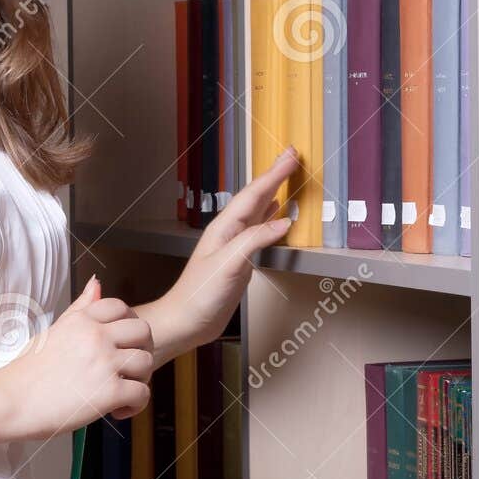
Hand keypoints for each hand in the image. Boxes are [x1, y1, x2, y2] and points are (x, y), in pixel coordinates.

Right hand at [0, 275, 153, 440]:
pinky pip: (142, 393)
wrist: (9, 401)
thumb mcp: (52, 332)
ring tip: (121, 391)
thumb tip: (97, 283)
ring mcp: (104, 363)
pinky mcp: (108, 392)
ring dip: (139, 379)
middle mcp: (96, 336)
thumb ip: (79, 309)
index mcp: (82, 321)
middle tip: (128, 368)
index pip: (121, 308)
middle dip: (141, 350)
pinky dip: (135, 405)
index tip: (121, 344)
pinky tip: (116, 410)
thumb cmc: (26, 373)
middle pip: (143, 332)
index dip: (127, 326)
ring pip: (146, 363)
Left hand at [166, 147, 298, 347]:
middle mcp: (229, 232)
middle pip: (256, 197)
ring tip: (286, 177)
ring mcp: (234, 246)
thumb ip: (255, 241)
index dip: (274, 175)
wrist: (186, 321)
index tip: (291, 157)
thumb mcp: (228, 264)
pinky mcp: (240, 260)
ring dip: (274, 193)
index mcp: (224, 228)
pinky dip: (271, 218)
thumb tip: (284, 223)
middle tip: (292, 157)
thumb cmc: (199, 295)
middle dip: (275, 176)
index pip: (254, 194)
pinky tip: (277, 215)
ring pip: (258, 211)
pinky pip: (260, 231)